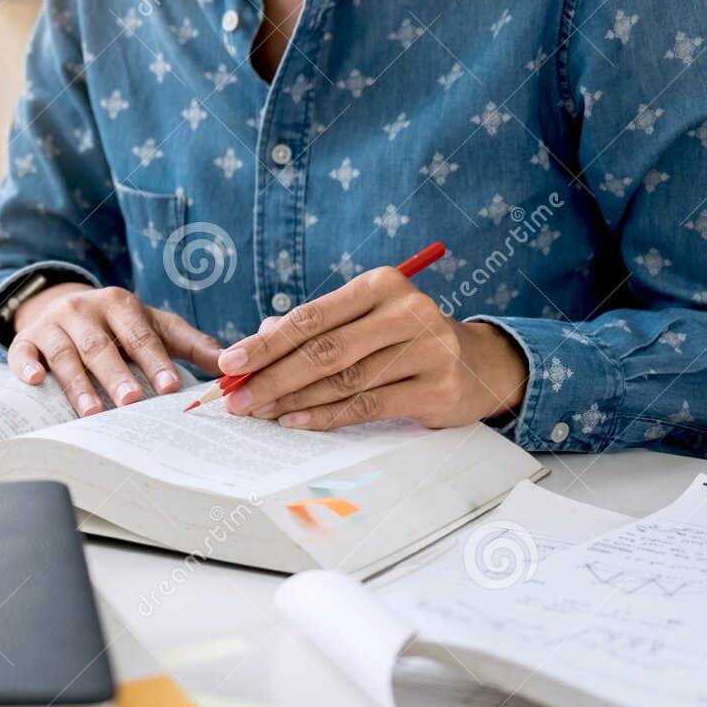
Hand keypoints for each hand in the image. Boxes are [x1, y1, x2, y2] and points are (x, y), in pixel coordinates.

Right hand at [9, 284, 221, 415]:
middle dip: (117, 375)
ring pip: (65, 354)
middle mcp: (85, 310)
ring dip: (78, 383)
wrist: (63, 306)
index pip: (140, 335)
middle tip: (132, 402)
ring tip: (92, 411)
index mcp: (120, 304)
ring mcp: (53, 324)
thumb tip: (230, 364)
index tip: (170, 387)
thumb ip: (191, 343)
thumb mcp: (154, 325)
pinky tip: (34, 382)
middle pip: (101, 345)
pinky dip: (27, 366)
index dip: (155, 361)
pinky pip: (23, 352)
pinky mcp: (27, 340)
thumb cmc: (118, 325)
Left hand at [214, 268, 527, 429]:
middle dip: (271, 377)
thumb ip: (311, 329)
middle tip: (234, 398)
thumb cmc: (400, 338)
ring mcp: (426, 350)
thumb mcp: (361, 320)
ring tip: (258, 412)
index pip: (311, 317)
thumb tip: (253, 345)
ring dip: (293, 400)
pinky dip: (325, 416)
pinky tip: (294, 421)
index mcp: (380, 285)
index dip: (265, 343)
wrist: (477, 363)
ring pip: (343, 381)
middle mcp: (406, 311)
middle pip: (324, 350)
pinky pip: (367, 406)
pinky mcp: (436, 388)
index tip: (229, 364)